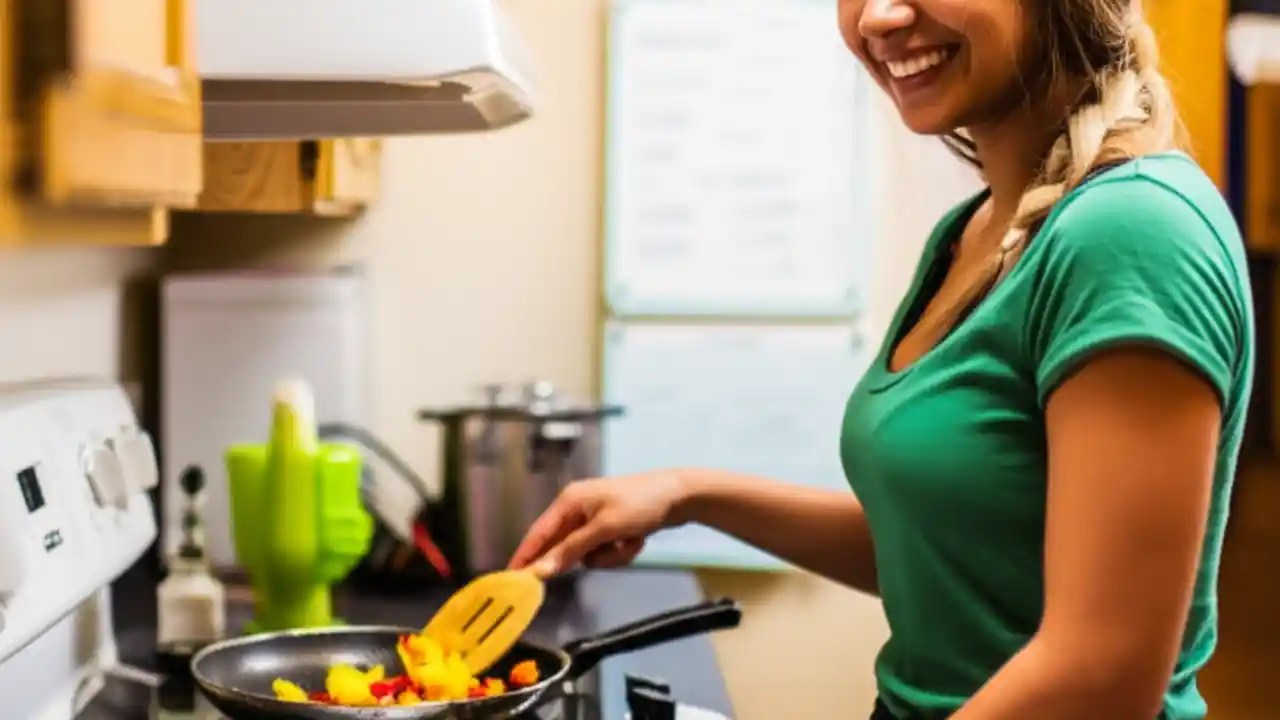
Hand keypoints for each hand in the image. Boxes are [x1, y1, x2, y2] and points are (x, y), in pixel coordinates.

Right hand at [508, 472, 689, 575]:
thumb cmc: (640, 505)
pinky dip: (620, 551)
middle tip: (602, 553)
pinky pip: (605, 552)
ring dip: (609, 555)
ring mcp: (595, 519)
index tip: (511, 579)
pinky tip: (637, 540)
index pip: (538, 534)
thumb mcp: (604, 529)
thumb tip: (541, 569)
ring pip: (588, 554)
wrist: (680, 496)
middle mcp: (577, 509)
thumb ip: (571, 550)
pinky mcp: (611, 528)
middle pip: (565, 547)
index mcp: (569, 501)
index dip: (525, 556)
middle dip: (588, 555)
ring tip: (629, 542)